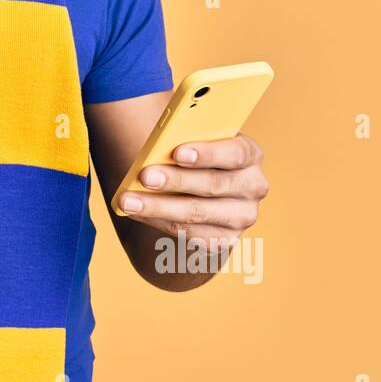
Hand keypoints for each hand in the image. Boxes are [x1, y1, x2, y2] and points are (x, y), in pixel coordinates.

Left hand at [117, 132, 268, 256]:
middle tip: (144, 176)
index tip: (177, 152)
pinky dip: (158, 221)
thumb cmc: (195, 157)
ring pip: (197, 213)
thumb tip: (154, 151)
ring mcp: (242, 216)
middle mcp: (253, 186)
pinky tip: (136, 212)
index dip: (207, 153)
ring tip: (128, 200)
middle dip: (175, 181)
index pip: (234, 153)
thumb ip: (183, 142)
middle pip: (213, 185)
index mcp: (249, 154)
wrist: (203, 190)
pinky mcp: (226, 239)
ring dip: (158, 206)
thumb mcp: (195, 142)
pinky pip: (189, 234)